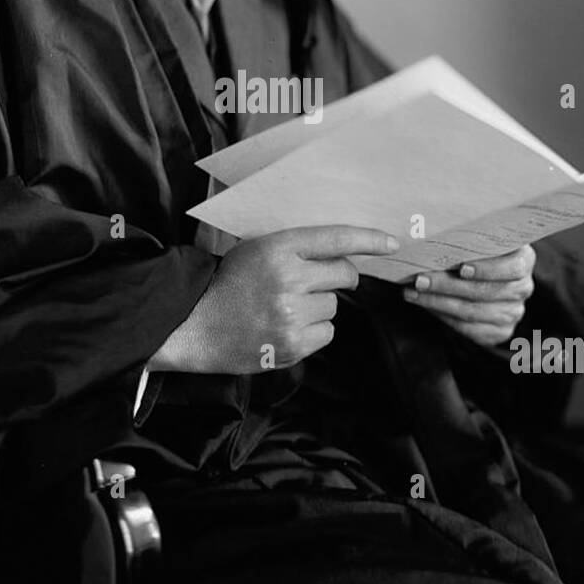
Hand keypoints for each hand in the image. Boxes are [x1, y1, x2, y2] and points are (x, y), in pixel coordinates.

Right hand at [150, 225, 399, 375]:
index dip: (369, 239)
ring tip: (286, 308)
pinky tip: (286, 328)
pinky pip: (327, 333)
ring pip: (334, 306)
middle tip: (314, 282)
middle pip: (344, 274)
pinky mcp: (292, 344)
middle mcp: (289, 278)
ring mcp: (291, 314)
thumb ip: (294, 247)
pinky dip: (313, 332)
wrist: (192, 324)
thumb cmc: (225, 283)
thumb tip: (341, 250)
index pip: (336, 238)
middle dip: (338, 277)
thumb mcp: (255, 249)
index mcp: (278, 247)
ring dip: (319, 307)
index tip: (391, 242)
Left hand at [403, 245, 535, 346]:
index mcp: (524, 259)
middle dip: (449, 285)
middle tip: (420, 279)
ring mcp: (513, 312)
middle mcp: (522, 287)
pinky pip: (468, 328)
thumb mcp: (477, 238)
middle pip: (487, 291)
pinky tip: (424, 303)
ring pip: (473, 311)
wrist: (480, 276)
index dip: (488, 269)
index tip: (461, 267)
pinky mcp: (499, 331)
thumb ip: (465, 236)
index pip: (514, 267)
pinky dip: (442, 316)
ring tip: (414, 291)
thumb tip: (431, 229)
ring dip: (438, 302)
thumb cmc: (475, 250)